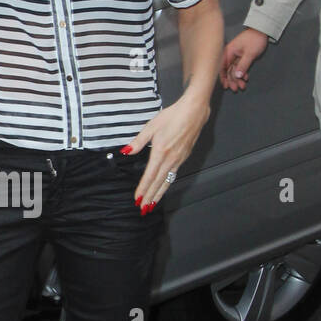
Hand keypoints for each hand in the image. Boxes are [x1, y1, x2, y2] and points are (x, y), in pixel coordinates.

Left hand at [122, 91, 210, 211]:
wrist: (194, 111)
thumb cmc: (172, 116)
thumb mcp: (151, 126)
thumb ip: (138, 142)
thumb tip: (126, 152)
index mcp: (160, 152)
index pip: (149, 175)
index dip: (143, 189)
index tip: (138, 199)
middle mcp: (170, 159)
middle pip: (158, 182)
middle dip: (150, 196)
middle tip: (143, 209)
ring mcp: (179, 159)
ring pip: (167, 181)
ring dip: (159, 194)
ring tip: (153, 204)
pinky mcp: (184, 157)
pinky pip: (174, 175)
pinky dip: (167, 184)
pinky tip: (163, 188)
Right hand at [221, 27, 268, 91]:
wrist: (262, 31)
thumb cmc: (254, 39)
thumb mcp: (250, 54)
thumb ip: (243, 65)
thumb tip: (236, 76)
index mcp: (229, 52)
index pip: (222, 67)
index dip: (222, 77)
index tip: (226, 85)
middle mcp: (230, 54)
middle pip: (228, 70)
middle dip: (232, 80)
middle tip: (236, 89)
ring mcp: (235, 56)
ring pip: (234, 70)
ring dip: (237, 79)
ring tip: (242, 86)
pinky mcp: (240, 57)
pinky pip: (239, 67)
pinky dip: (242, 73)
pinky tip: (246, 78)